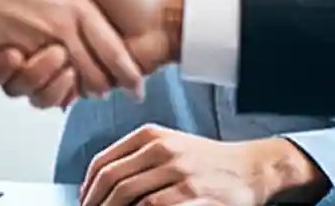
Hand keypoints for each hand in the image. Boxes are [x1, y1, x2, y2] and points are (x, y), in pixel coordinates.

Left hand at [80, 126, 329, 205]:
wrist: (251, 168)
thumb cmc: (206, 160)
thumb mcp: (170, 146)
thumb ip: (137, 159)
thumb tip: (99, 185)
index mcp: (152, 136)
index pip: (104, 161)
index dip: (87, 186)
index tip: (83, 201)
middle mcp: (164, 150)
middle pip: (114, 180)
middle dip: (95, 203)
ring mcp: (180, 173)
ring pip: (131, 196)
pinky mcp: (195, 195)